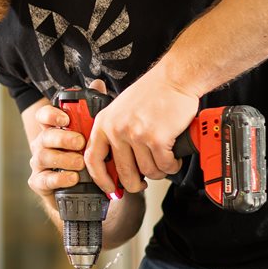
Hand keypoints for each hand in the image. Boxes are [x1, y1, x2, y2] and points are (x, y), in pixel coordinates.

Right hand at [27, 99, 87, 201]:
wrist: (84, 190)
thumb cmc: (85, 157)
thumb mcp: (92, 133)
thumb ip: (93, 109)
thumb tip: (97, 83)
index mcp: (53, 129)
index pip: (44, 116)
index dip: (51, 115)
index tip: (66, 119)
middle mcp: (42, 145)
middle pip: (45, 136)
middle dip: (62, 138)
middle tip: (80, 142)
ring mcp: (39, 164)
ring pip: (43, 157)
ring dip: (63, 158)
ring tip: (80, 162)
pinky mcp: (39, 183)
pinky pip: (44, 180)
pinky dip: (59, 178)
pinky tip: (73, 178)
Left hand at [84, 69, 196, 195]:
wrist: (174, 79)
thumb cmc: (151, 92)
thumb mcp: (120, 109)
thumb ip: (114, 131)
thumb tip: (114, 162)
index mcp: (104, 123)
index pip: (93, 159)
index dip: (100, 179)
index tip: (109, 189)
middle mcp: (117, 130)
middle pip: (123, 172)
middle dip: (135, 184)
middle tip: (142, 184)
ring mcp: (137, 135)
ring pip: (148, 172)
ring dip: (159, 172)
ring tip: (163, 162)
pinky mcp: (158, 139)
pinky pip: (165, 166)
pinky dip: (172, 166)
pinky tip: (174, 158)